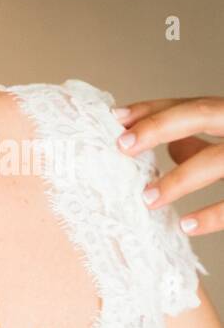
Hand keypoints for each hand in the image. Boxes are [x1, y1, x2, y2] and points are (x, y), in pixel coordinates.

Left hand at [113, 96, 223, 235]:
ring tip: (147, 199)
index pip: (192, 102)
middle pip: (205, 113)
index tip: (115, 117)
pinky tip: (186, 225)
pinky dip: (214, 214)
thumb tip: (169, 144)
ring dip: (181, 179)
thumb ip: (206, 140)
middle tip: (122, 145)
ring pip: (221, 159)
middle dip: (161, 125)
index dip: (154, 108)